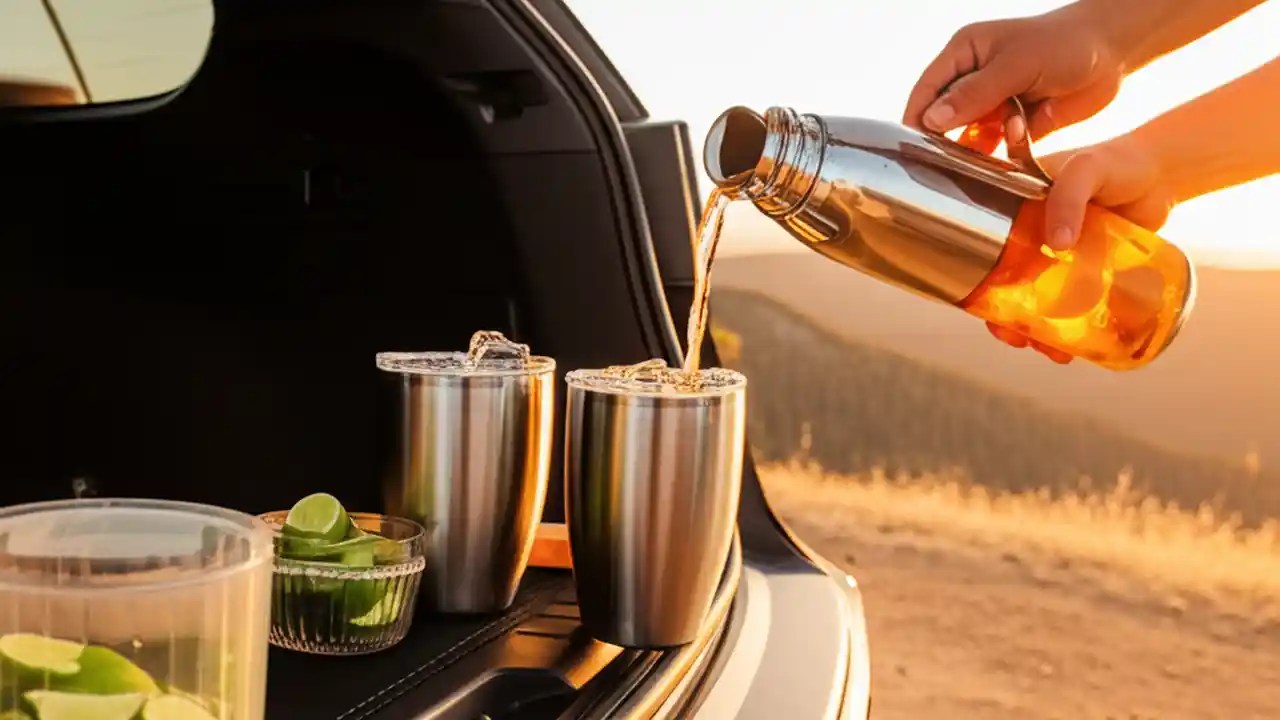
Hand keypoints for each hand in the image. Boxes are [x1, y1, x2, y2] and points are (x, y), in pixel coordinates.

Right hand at [903, 4, 1125, 141]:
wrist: (1113, 53)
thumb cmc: (1064, 44)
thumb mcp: (1016, 65)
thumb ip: (974, 93)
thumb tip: (931, 120)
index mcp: (963, 54)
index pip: (926, 91)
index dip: (916, 120)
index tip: (914, 150)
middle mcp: (972, 80)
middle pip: (941, 119)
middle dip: (945, 140)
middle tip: (951, 162)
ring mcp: (992, 104)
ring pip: (967, 137)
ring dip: (976, 149)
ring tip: (992, 150)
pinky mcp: (1013, 124)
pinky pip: (995, 148)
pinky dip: (999, 155)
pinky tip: (1013, 149)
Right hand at [983, 134, 1176, 363]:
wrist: (1163, 172)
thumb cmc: (1117, 161)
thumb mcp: (1086, 170)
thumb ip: (1068, 197)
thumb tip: (1057, 244)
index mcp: (1016, 211)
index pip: (986, 252)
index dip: (981, 286)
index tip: (986, 311)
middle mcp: (1032, 239)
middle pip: (1009, 287)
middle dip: (1009, 320)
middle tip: (1018, 339)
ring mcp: (1061, 260)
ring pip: (1042, 303)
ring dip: (1041, 332)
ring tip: (1053, 352)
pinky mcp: (1090, 273)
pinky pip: (1075, 305)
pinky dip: (1074, 329)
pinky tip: (1077, 346)